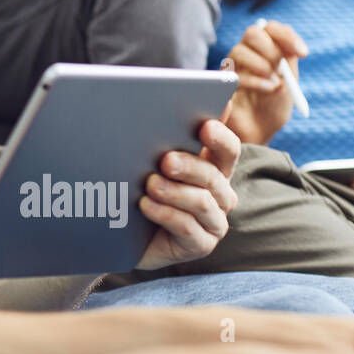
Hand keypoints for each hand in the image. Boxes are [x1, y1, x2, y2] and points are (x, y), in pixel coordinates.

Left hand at [135, 118, 240, 269]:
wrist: (125, 233)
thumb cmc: (143, 190)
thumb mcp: (153, 163)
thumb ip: (169, 139)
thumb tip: (179, 108)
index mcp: (214, 169)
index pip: (228, 150)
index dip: (220, 138)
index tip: (205, 126)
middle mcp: (220, 196)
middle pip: (213, 176)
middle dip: (190, 166)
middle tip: (166, 161)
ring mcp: (214, 222)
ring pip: (202, 202)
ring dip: (174, 192)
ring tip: (150, 185)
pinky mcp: (201, 245)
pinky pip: (188, 227)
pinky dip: (165, 214)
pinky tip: (146, 206)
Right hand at [221, 20, 307, 145]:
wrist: (258, 132)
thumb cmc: (273, 108)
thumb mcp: (289, 84)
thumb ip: (289, 65)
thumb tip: (289, 50)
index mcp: (267, 49)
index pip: (272, 29)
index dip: (287, 36)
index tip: (302, 53)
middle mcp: (248, 53)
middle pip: (253, 33)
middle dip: (270, 48)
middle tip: (280, 66)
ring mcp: (232, 66)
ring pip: (240, 50)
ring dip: (262, 65)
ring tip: (274, 84)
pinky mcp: (221, 81)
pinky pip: (234, 72)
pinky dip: (255, 79)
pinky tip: (267, 89)